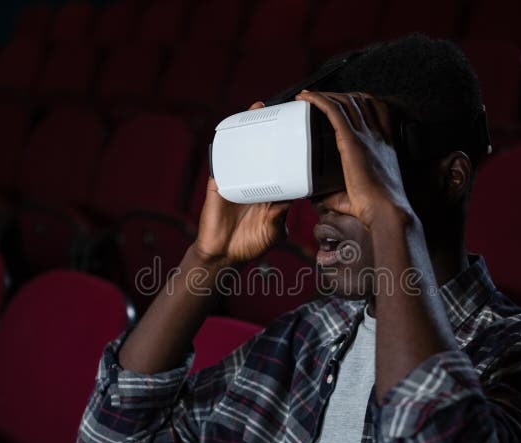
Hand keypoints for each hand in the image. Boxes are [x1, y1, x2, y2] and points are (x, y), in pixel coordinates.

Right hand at [193, 102, 290, 265]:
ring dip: (248, 129)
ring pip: (242, 149)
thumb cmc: (251, 244)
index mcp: (269, 190)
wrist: (224, 255)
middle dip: (269, 129)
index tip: (301, 131)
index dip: (290, 148)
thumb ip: (283, 214)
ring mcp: (235, 179)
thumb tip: (293, 196)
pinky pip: (221, 161)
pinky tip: (229, 131)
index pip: (281, 163)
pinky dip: (224, 146)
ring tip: (258, 108)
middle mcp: (253, 180)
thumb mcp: (276, 229)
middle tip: (279, 108)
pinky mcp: (219, 182)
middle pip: (262, 149)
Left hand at [295, 91, 413, 226]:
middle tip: (319, 98)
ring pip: (345, 102)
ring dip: (325, 95)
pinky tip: (307, 98)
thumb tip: (316, 196)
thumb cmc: (374, 208)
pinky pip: (334, 111)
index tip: (342, 101)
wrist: (385, 211)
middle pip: (357, 101)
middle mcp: (377, 135)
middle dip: (337, 95)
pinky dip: (319, 101)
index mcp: (384, 144)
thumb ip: (335, 191)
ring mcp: (365, 136)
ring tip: (308, 96)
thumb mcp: (355, 194)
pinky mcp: (352, 141)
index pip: (374, 110)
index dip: (358, 101)